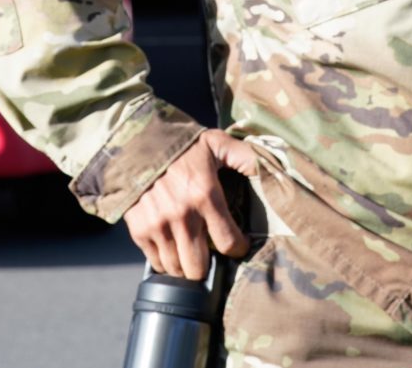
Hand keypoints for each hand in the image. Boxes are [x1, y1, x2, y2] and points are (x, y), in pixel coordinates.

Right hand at [123, 129, 259, 279]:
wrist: (136, 141)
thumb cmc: (182, 145)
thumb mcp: (217, 143)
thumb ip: (246, 156)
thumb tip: (275, 170)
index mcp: (205, 194)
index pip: (228, 243)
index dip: (238, 248)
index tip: (239, 245)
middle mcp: (181, 214)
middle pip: (199, 267)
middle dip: (208, 266)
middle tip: (211, 255)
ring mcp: (157, 225)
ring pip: (176, 269)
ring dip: (186, 265)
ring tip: (191, 253)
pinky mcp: (139, 229)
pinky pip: (155, 262)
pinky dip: (164, 260)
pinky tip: (172, 247)